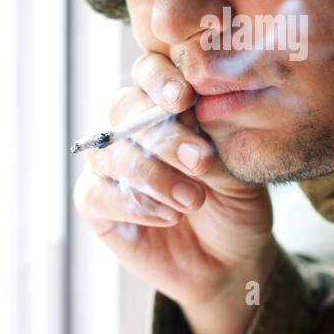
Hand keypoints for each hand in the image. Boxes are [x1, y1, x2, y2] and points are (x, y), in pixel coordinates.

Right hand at [73, 51, 276, 333]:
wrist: (231, 261)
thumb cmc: (236, 204)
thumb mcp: (237, 171)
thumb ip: (213, 143)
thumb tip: (193, 119)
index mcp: (165, 103)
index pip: (149, 72)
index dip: (161, 80)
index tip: (185, 99)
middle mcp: (131, 127)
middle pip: (123, 108)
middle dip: (163, 135)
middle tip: (200, 160)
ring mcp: (109, 164)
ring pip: (110, 153)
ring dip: (154, 176)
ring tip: (193, 200)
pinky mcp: (96, 203)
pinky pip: (97, 194)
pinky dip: (135, 205)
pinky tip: (170, 216)